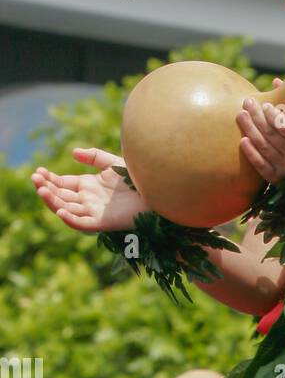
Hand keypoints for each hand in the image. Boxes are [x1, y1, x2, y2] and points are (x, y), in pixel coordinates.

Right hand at [32, 147, 147, 232]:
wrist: (156, 191)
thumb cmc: (137, 178)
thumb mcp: (111, 163)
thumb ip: (93, 157)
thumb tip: (73, 153)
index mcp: (88, 186)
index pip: (62, 185)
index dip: (49, 179)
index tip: (38, 171)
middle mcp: (88, 200)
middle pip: (61, 197)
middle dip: (46, 188)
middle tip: (35, 178)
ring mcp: (94, 212)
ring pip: (67, 210)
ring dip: (52, 201)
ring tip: (41, 189)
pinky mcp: (103, 222)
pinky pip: (83, 224)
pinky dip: (70, 219)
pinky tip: (60, 210)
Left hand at [237, 78, 284, 182]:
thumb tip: (276, 81)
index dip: (276, 117)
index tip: (266, 105)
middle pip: (272, 135)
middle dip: (258, 117)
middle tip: (248, 102)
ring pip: (264, 147)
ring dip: (250, 130)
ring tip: (241, 115)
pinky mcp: (275, 179)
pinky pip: (261, 166)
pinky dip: (251, 153)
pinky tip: (243, 140)